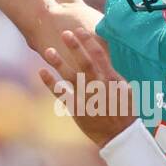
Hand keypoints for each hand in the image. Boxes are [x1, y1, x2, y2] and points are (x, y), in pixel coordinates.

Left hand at [38, 29, 136, 147]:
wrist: (119, 135)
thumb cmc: (123, 111)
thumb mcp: (124, 90)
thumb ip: (113, 75)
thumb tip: (104, 60)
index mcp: (111, 80)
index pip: (100, 55)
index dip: (88, 42)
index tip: (79, 30)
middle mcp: (98, 87)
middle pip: (84, 62)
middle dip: (75, 47)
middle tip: (64, 33)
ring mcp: (86, 98)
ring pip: (70, 76)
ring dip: (58, 63)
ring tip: (47, 50)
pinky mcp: (76, 108)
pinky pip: (61, 94)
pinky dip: (51, 83)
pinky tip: (41, 71)